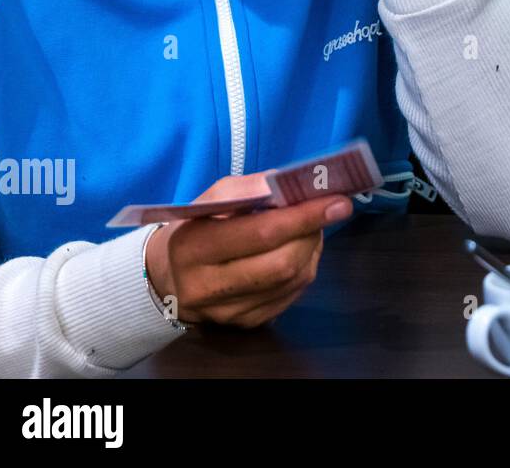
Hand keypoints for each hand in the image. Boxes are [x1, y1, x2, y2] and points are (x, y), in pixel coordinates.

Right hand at [144, 173, 350, 328]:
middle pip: (282, 263)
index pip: (260, 233)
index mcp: (193, 247)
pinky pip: (291, 295)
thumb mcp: (213, 198)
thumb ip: (251, 187)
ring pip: (292, 280)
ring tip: (308, 228)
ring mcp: (227, 312)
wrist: (171, 277)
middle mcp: (206, 286)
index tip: (338, 201)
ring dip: (311, 249)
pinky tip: (297, 252)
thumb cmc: (200, 226)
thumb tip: (291, 185)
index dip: (303, 217)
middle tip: (328, 211)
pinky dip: (304, 268)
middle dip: (312, 233)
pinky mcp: (246, 324)